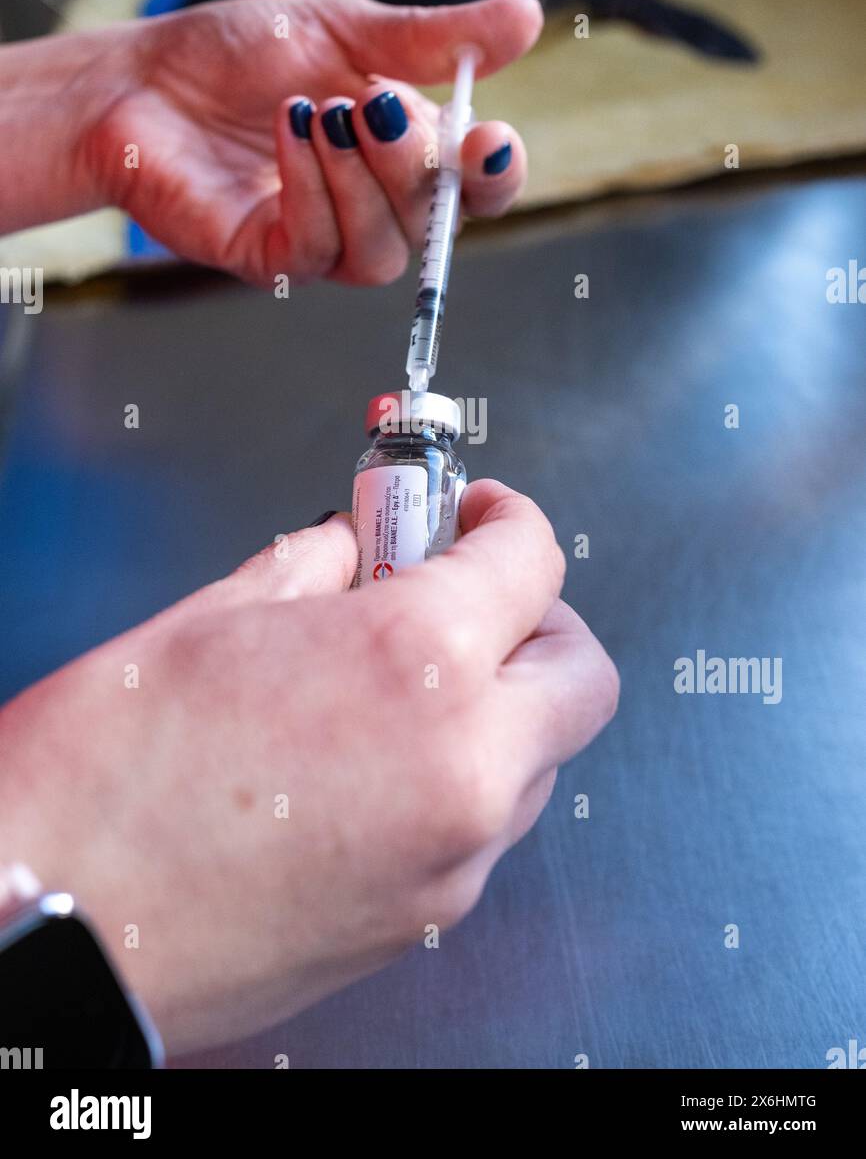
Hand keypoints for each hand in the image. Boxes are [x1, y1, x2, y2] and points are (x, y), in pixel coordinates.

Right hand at [0, 481, 616, 1055]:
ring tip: (400, 686)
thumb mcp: (210, 621)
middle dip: (537, 621)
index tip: (476, 513)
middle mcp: (462, 769)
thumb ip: (314, 570)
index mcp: (416, 664)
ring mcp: (452, 862)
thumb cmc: (99, 780)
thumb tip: (355, 544)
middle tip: (468, 596)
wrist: (45, 926)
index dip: (505, 519)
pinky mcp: (422, 923)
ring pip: (537, 760)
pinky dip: (454, 782)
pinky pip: (479, 832)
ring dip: (498, 707)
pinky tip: (369, 763)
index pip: (531, 561)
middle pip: (581, 675)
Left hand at [86, 0, 541, 285]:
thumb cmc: (236, 55)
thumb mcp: (344, 30)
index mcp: (402, 152)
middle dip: (411, 163)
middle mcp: (371, 205)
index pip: (475, 187)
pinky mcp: (270, 259)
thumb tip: (527, 18)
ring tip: (319, 114)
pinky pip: (317, 251)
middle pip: (433, 222)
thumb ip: (432, 38)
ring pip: (384, 253)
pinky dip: (311, 190)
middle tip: (371, 104)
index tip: (489, 140)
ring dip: (359, 181)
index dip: (495, 174)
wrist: (140, 78)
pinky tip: (288, 134)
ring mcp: (322, 238)